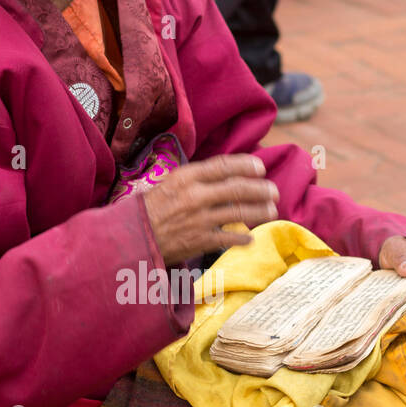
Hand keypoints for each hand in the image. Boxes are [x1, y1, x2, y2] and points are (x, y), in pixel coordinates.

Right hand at [143, 154, 279, 266]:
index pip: (223, 166)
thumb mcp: (168, 184)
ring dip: (259, 211)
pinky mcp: (199, 240)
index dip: (246, 166)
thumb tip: (222, 175)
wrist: (132, 236)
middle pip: (237, 188)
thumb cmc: (149, 208)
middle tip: (273, 191)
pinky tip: (251, 238)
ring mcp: (199, 219)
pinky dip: (242, 237)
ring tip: (271, 210)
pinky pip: (228, 238)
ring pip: (238, 212)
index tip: (260, 168)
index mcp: (186, 177)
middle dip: (260, 189)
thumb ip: (194, 179)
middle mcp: (195, 196)